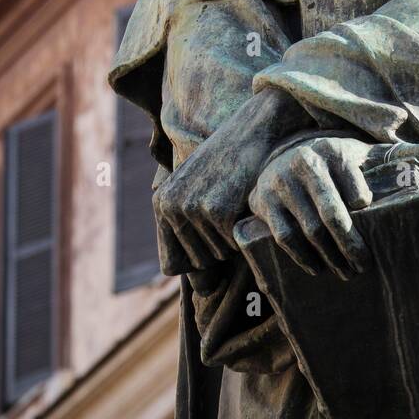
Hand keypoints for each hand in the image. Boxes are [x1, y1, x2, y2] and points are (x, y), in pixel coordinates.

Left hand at [151, 87, 309, 274]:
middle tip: (233, 210)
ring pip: (219, 255)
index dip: (198, 260)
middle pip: (199, 263)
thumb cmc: (233, 161)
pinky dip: (248, 231)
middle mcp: (172, 208)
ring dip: (235, 238)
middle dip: (219, 246)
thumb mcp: (201, 189)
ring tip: (240, 202)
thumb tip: (202, 291)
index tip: (215, 238)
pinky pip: (236, 245)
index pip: (173, 263)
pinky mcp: (220, 213)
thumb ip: (191, 232)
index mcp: (162, 203)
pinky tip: (250, 202)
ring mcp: (194, 211)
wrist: (256, 127)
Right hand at [248, 137, 418, 277]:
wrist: (285, 155)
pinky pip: (283, 236)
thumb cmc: (337, 161)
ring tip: (345, 272)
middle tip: (363, 266)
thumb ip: (401, 155)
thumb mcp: (367, 154)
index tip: (375, 231)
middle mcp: (304, 163)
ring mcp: (281, 183)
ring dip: (328, 256)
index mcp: (333, 151)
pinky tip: (317, 268)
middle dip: (349, 245)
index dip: (363, 206)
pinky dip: (300, 256)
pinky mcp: (263, 201)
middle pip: (331, 213)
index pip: (353, 185)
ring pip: (308, 228)